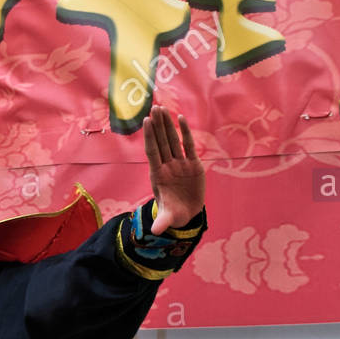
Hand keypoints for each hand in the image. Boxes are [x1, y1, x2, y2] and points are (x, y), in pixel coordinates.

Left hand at [143, 105, 204, 234]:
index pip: (153, 152)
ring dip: (168, 125)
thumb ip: (163, 221)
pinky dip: (185, 132)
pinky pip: (188, 145)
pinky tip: (180, 119)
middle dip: (158, 126)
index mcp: (159, 175)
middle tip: (154, 107)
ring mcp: (179, 164)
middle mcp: (167, 166)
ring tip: (163, 108)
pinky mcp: (192, 164)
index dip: (150, 137)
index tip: (147, 121)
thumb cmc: (174, 213)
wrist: (186, 213)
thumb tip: (157, 231)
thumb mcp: (168, 218)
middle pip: (161, 142)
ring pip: (172, 141)